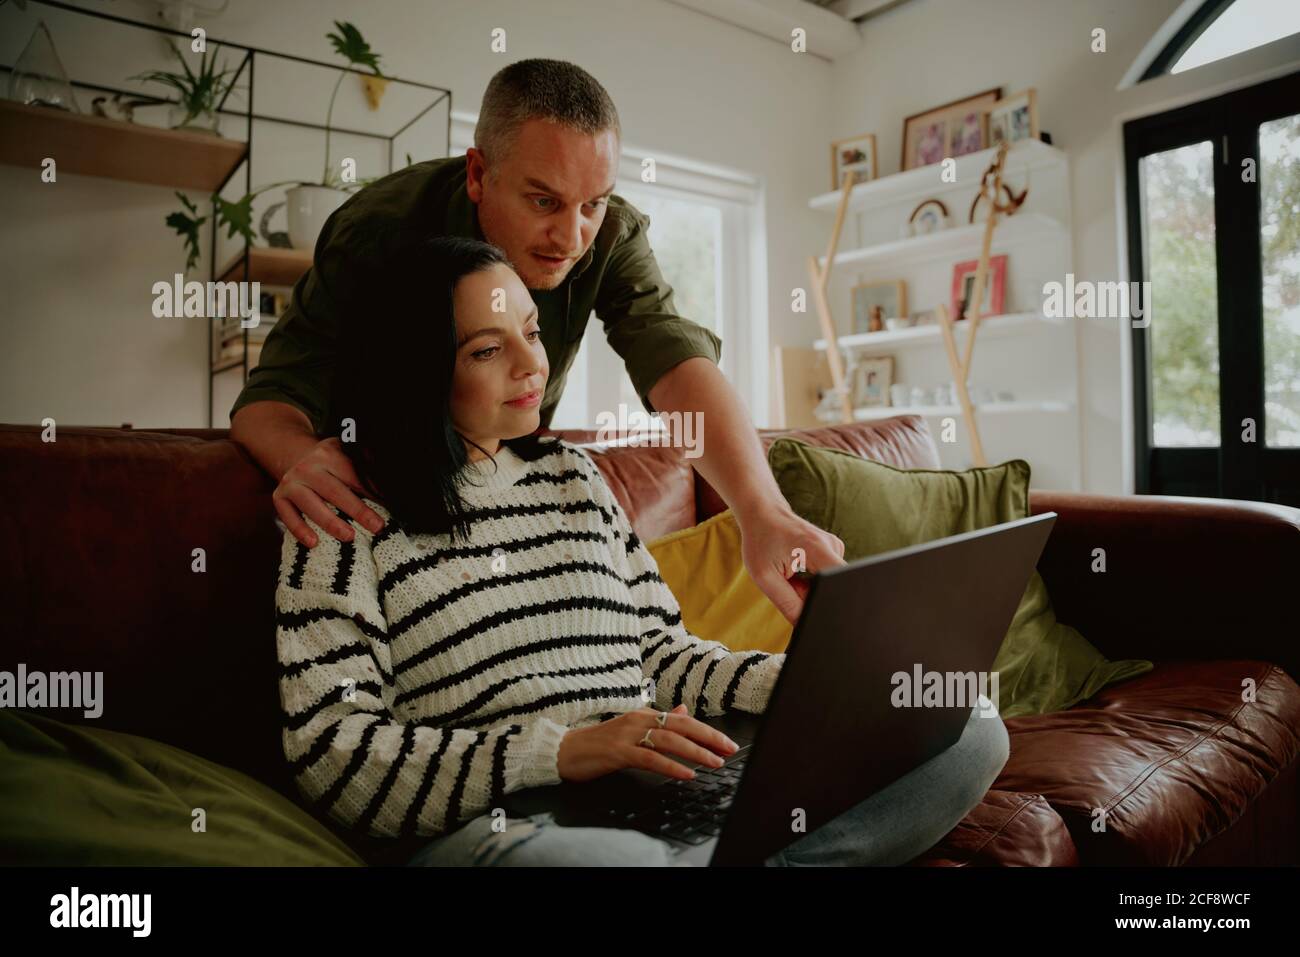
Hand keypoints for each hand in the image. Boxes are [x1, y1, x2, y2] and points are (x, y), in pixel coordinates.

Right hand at [273, 436, 385, 546]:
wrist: (294, 455)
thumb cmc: (331, 463)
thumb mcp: (347, 454)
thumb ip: (366, 466)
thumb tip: (395, 485)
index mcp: (330, 453)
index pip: (354, 476)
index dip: (372, 493)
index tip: (390, 508)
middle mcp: (308, 467)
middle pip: (334, 491)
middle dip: (357, 510)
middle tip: (377, 526)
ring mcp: (291, 482)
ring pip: (311, 505)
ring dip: (330, 522)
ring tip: (349, 537)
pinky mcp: (279, 496)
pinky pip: (287, 516)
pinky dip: (299, 530)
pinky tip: (314, 543)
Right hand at [557, 704, 739, 782]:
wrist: (564, 751)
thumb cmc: (598, 742)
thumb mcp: (631, 729)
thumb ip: (658, 721)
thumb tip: (683, 710)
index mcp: (644, 714)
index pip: (682, 720)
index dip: (706, 730)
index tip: (726, 742)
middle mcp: (638, 720)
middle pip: (681, 726)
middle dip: (708, 737)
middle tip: (729, 749)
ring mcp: (628, 735)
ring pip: (669, 740)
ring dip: (695, 752)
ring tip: (715, 762)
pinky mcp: (618, 752)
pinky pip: (650, 758)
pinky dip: (671, 766)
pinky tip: (686, 774)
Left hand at [737, 502, 845, 625]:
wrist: (763, 514)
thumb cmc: (760, 541)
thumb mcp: (765, 577)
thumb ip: (788, 603)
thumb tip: (804, 627)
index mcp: (818, 549)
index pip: (840, 583)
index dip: (832, 603)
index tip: (816, 612)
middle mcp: (833, 546)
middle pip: (835, 587)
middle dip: (813, 597)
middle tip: (790, 585)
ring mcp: (836, 548)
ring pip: (829, 585)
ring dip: (809, 590)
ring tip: (790, 575)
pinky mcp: (833, 552)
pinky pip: (826, 579)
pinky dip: (810, 583)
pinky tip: (796, 572)